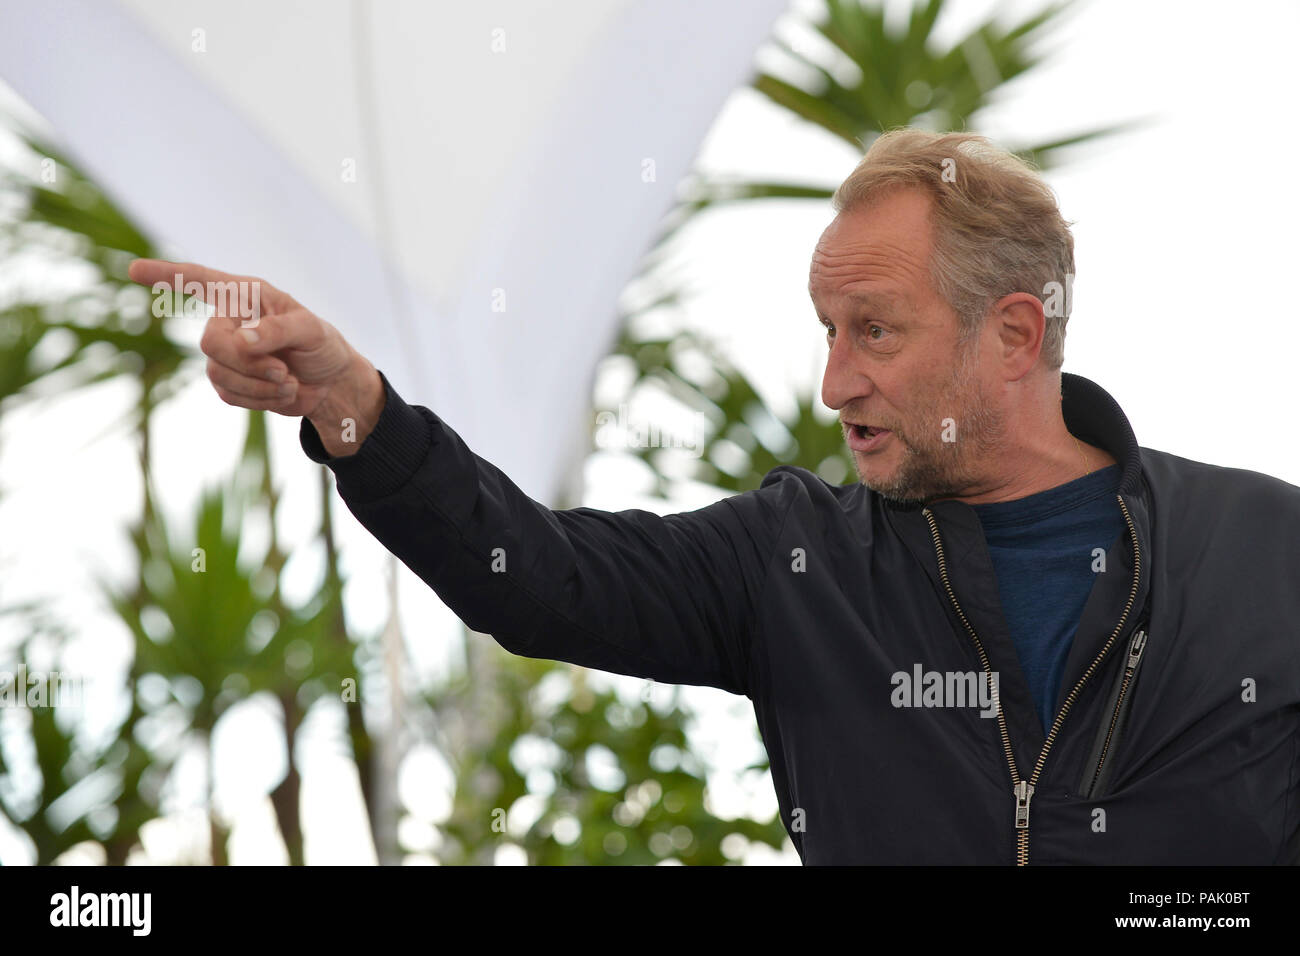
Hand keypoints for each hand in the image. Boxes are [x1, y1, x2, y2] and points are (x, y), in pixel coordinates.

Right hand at [127, 259, 354, 419]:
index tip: (134, 271)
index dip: (167, 275)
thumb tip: (242, 340)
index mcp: (246, 296)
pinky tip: (282, 392)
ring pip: (218, 373)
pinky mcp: (229, 382)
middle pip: (210, 342)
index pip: (200, 281)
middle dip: (247, 363)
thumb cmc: (322, 346)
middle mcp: (229, 321)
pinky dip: (259, 399)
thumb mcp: (312, 331)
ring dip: (259, 384)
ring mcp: (225, 354)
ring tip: (288, 381)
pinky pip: (229, 395)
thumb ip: (279, 330)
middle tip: (283, 370)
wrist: (330, 384)